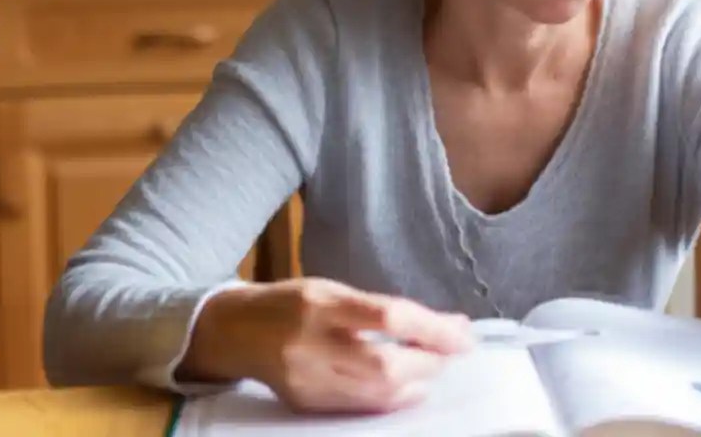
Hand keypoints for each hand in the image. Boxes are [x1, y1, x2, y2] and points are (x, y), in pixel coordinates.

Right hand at [179, 278, 473, 413]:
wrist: (236, 332)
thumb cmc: (292, 304)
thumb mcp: (334, 291)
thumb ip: (386, 309)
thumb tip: (449, 325)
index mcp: (321, 305)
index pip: (388, 317)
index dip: (432, 330)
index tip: (464, 335)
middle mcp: (312, 345)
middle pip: (386, 366)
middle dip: (429, 363)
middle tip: (450, 354)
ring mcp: (308, 380)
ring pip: (378, 395)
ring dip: (417, 384)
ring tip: (431, 368)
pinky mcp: (308, 405)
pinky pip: (362, 409)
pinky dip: (392, 399)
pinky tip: (405, 386)